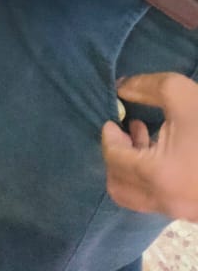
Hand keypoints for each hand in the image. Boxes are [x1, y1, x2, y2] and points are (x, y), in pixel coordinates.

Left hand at [101, 73, 197, 220]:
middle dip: (114, 156)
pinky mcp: (194, 211)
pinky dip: (150, 175)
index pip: (113, 159)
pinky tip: (164, 147)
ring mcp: (180, 211)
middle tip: (123, 130)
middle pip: (118, 187)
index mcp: (157, 175)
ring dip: (131, 165)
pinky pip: (158, 198)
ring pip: (137, 196)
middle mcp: (164, 201)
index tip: (113, 118)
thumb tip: (121, 88)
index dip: (108, 136)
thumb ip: (144, 87)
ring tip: (143, 133)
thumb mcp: (180, 94)